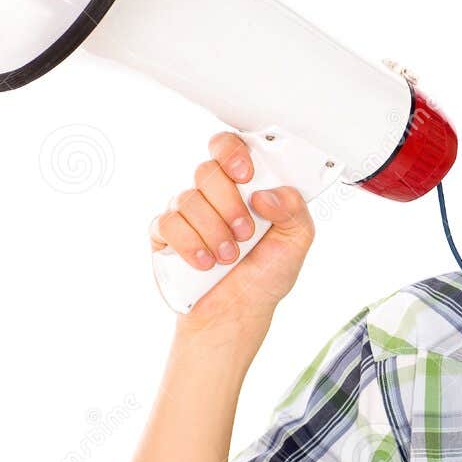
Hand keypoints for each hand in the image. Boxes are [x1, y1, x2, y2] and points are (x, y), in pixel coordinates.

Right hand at [149, 132, 314, 343]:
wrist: (237, 314)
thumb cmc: (264, 276)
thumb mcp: (296, 242)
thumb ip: (295, 210)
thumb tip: (266, 194)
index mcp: (244, 188)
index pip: (228, 147)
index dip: (232, 152)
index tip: (246, 175)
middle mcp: (213, 195)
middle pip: (207, 171)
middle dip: (230, 204)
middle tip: (246, 233)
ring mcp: (187, 213)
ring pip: (189, 199)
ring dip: (214, 231)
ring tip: (229, 256)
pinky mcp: (165, 236)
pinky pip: (168, 224)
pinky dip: (190, 244)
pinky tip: (205, 262)